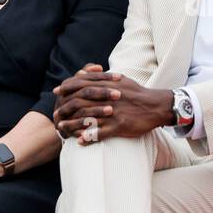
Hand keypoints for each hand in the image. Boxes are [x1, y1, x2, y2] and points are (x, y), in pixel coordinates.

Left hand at [54, 64, 171, 143]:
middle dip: (65, 107)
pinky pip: (100, 133)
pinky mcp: (119, 126)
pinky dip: (88, 137)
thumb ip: (99, 76)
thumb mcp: (119, 80)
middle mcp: (109, 98)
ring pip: (87, 118)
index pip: (82, 84)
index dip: (67, 87)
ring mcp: (113, 113)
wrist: (156, 106)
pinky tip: (79, 141)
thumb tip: (81, 72)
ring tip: (61, 128)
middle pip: (81, 101)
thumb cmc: (136, 92)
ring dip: (72, 124)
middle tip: (55, 113)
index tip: (57, 91)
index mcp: (108, 85)